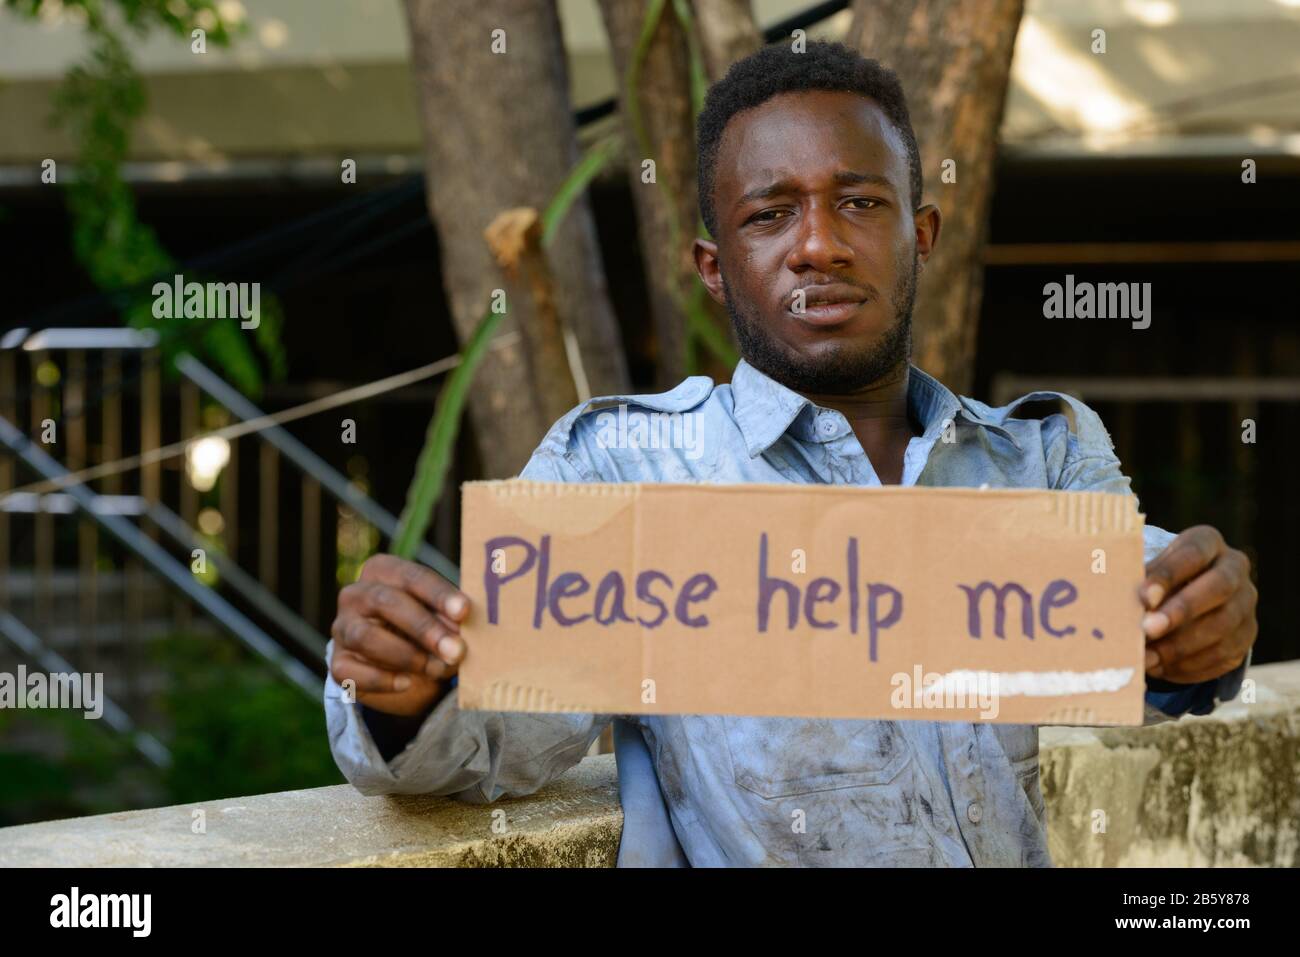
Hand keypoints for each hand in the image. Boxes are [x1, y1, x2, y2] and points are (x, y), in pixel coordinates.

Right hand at [329, 554, 469, 715]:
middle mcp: (356, 595)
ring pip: (365, 637)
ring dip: (406, 656)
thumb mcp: (441, 617)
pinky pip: (352, 673)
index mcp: (383, 570)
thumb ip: (450, 617)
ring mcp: (342, 629)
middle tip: (456, 649)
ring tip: (436, 668)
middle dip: (425, 628)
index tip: (464, 611)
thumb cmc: (427, 630)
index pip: (411, 576)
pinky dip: (382, 680)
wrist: (404, 668)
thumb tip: (466, 628)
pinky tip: (407, 683)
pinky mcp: (338, 663)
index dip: (438, 594)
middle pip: (387, 602)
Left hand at [1140, 525, 1256, 684]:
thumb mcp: (1149, 570)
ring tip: (1146, 657)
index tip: (1143, 597)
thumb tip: (1109, 601)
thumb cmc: (1157, 579)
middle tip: (1146, 629)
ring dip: (1180, 645)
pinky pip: (1222, 655)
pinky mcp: (1245, 637)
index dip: (1169, 574)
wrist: (1191, 599)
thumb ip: (1137, 580)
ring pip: (1222, 626)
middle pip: (1218, 587)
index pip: (1193, 552)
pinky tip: (1160, 667)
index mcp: (1208, 542)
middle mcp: (1234, 569)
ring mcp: (1244, 604)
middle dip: (1181, 610)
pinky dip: (1188, 665)